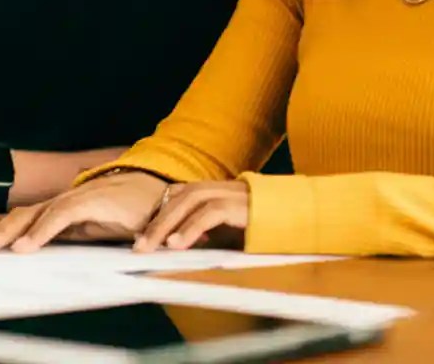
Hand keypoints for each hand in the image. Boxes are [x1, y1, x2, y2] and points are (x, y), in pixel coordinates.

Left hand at [0, 171, 167, 253]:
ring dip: (10, 233)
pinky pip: (62, 216)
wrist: (158, 193)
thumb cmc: (127, 214)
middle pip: (21, 216)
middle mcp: (63, 203)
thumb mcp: (94, 233)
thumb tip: (47, 259)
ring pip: (34, 214)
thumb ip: (72, 241)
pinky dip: (43, 231)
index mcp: (61, 212)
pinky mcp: (92, 202)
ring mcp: (77, 199)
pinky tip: (28, 246)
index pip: (22, 220)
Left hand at [133, 181, 248, 252]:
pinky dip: (190, 229)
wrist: (295, 217)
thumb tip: (176, 245)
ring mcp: (226, 192)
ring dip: (166, 225)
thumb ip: (202, 234)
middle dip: (154, 223)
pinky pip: (208, 215)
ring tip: (151, 247)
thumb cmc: (258, 226)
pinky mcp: (238, 204)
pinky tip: (177, 244)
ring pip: (187, 203)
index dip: (155, 217)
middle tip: (138, 246)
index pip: (174, 199)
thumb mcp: (224, 232)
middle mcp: (214, 187)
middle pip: (176, 199)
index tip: (140, 238)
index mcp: (209, 191)